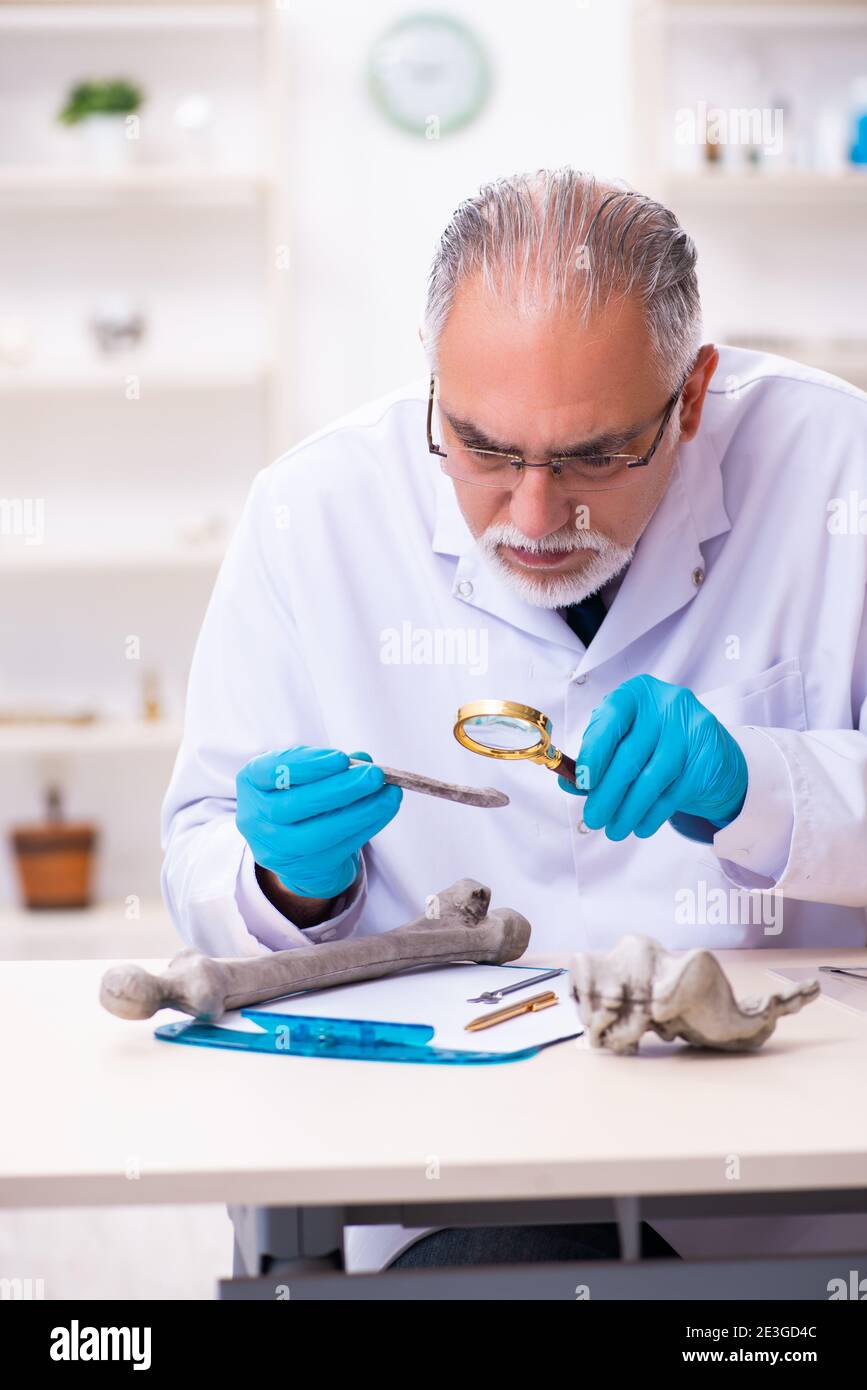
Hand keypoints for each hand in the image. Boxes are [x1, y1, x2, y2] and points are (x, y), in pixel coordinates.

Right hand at [236, 746, 401, 897]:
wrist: (290, 844)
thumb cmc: (297, 795)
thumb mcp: (302, 773)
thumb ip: (329, 763)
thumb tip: (363, 761)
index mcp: (251, 782)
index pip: (272, 772)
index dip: (308, 766)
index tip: (341, 759)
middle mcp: (256, 817)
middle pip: (297, 805)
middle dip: (341, 789)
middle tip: (374, 775)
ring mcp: (276, 848)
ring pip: (319, 833)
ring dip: (360, 812)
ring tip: (389, 794)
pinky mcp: (302, 868)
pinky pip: (339, 848)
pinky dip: (366, 827)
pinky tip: (384, 810)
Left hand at [558, 674, 747, 840]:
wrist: (710, 753)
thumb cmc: (655, 744)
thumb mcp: (624, 740)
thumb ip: (596, 757)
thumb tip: (569, 784)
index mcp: (638, 693)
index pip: (612, 716)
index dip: (595, 751)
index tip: (583, 782)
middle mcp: (668, 704)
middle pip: (630, 754)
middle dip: (607, 793)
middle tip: (593, 819)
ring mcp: (692, 729)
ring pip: (652, 778)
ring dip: (629, 810)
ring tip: (614, 830)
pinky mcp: (708, 757)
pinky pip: (674, 793)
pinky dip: (653, 815)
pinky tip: (641, 826)